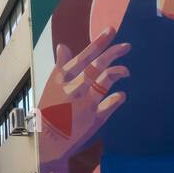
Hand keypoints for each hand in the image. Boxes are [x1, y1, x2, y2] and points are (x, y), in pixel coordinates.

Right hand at [37, 27, 130, 168]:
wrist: (47, 141)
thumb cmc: (49, 110)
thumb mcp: (51, 85)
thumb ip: (61, 65)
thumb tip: (63, 45)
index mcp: (63, 78)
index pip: (84, 56)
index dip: (99, 42)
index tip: (111, 30)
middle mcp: (75, 87)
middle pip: (98, 65)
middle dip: (114, 53)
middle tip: (126, 46)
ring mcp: (85, 103)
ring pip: (107, 80)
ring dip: (119, 72)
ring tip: (126, 71)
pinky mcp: (95, 118)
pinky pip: (112, 103)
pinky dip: (118, 96)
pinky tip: (121, 94)